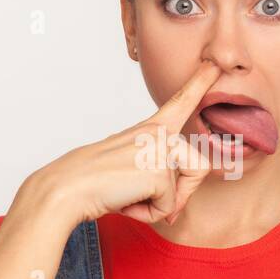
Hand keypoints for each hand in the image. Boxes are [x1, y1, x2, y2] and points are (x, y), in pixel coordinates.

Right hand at [30, 59, 223, 228]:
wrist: (66, 189)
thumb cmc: (91, 182)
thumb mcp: (129, 169)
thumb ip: (155, 179)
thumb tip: (173, 211)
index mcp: (149, 128)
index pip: (180, 102)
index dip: (200, 84)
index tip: (214, 64)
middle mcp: (157, 133)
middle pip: (199, 168)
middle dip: (181, 195)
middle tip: (149, 203)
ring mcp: (159, 149)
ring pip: (184, 190)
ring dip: (160, 205)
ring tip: (130, 198)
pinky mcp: (158, 172)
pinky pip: (168, 206)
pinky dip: (148, 214)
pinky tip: (125, 202)